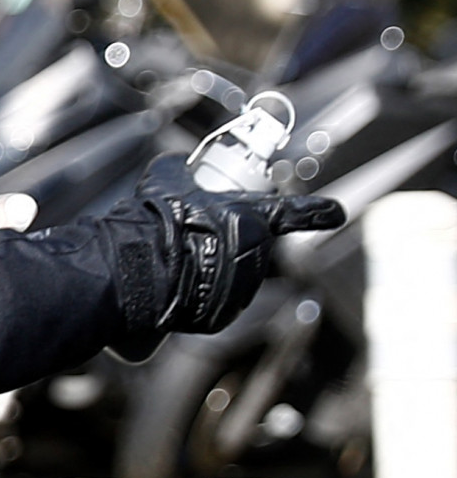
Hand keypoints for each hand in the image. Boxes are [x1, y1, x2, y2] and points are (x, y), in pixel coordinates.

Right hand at [109, 153, 342, 353]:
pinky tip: (174, 286)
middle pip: (248, 248)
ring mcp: (242, 289)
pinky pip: (214, 305)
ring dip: (211, 272)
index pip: (296, 212)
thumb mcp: (167, 179)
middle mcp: (256, 254)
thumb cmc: (161, 220)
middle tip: (192, 240)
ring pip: (231, 278)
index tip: (335, 211)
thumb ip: (181, 168)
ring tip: (175, 263)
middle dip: (226, 244)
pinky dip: (199, 298)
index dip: (317, 210)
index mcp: (251, 219)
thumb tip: (180, 161)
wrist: (142, 264)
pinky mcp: (221, 316)